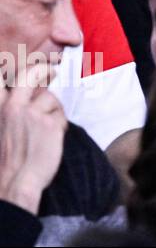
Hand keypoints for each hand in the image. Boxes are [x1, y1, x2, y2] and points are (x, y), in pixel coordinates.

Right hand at [0, 73, 67, 214]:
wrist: (14, 184)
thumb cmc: (5, 162)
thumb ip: (7, 111)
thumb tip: (24, 93)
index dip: (6, 66)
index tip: (12, 62)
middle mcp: (10, 107)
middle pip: (30, 74)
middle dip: (42, 69)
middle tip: (51, 71)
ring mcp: (30, 114)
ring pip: (49, 97)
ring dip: (51, 110)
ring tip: (46, 129)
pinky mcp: (48, 122)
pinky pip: (59, 114)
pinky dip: (58, 124)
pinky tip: (52, 137)